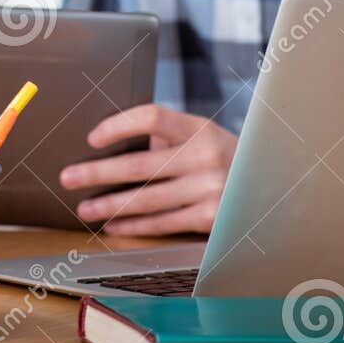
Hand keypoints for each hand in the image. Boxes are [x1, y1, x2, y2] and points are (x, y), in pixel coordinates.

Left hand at [60, 103, 237, 234]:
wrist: (276, 187)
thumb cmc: (225, 158)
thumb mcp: (203, 136)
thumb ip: (167, 137)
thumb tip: (111, 146)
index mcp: (198, 128)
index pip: (152, 117)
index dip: (118, 125)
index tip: (91, 138)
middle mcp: (205, 156)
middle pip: (139, 164)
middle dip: (97, 173)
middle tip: (67, 178)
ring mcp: (211, 188)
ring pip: (146, 199)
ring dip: (109, 205)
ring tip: (84, 208)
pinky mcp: (212, 217)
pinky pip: (163, 222)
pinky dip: (134, 225)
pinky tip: (114, 225)